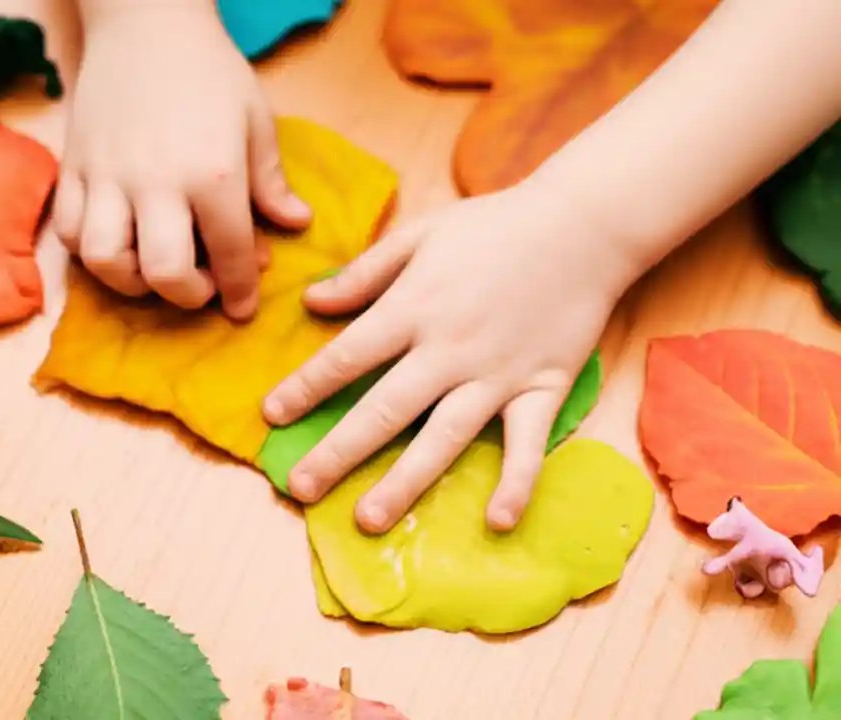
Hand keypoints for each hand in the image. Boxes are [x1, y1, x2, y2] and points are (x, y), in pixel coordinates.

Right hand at [55, 3, 311, 319]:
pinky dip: (90, 253)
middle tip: (200, 288)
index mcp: (214, 172)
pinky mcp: (75, 167)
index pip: (230, 253)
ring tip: (152, 271)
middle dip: (187, 296)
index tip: (243, 308)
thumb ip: (271, 181)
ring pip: (105, 261)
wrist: (145, 22)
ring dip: (131, 282)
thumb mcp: (254, 121)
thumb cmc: (209, 71)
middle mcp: (158, 181)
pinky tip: (116, 243)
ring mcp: (109, 176)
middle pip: (164, 272)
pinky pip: (70, 232)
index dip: (241, 290)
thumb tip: (295, 224)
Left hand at [262, 179, 641, 533]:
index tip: (271, 417)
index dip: (305, 388)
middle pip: (383, 410)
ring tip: (367, 520)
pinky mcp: (543, 388)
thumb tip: (311, 301)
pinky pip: (527, 444)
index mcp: (413, 308)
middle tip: (300, 488)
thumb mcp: (420, 235)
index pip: (346, 357)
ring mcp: (496, 375)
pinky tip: (496, 522)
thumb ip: (365, 272)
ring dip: (404, 483)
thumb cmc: (494, 226)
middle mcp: (448, 349)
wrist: (583, 224)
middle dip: (337, 452)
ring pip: (442, 438)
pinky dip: (516, 483)